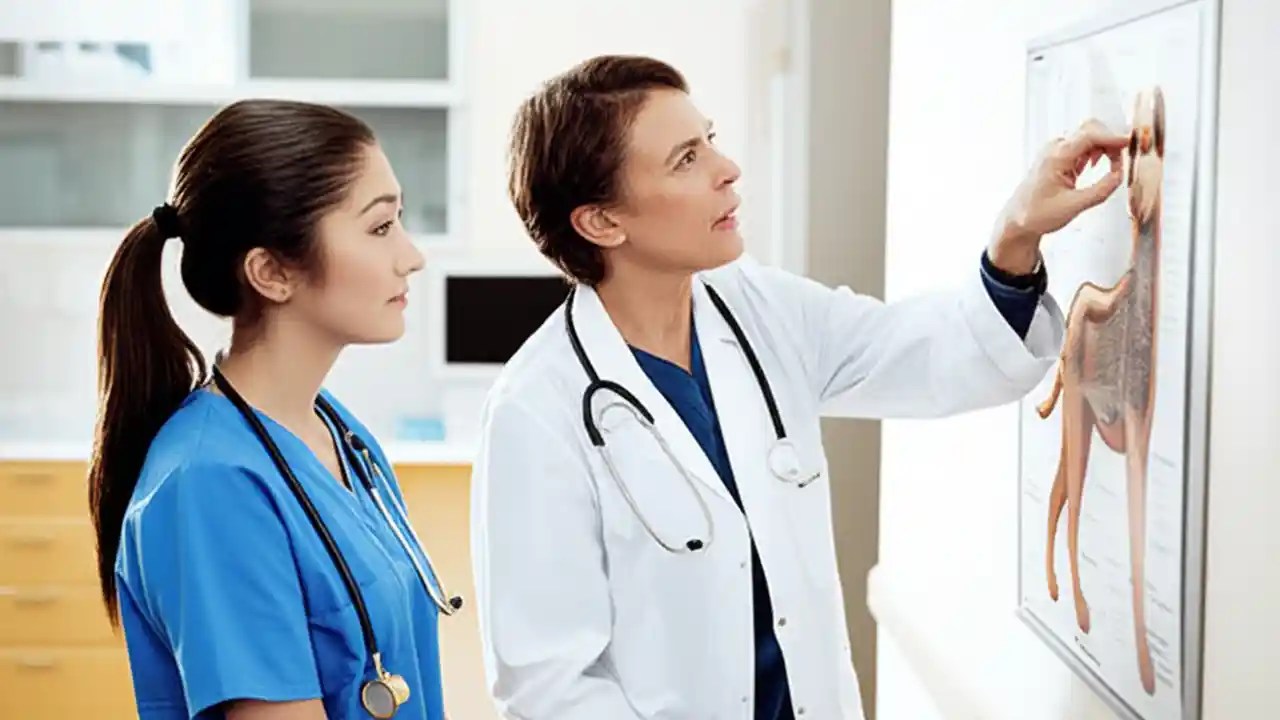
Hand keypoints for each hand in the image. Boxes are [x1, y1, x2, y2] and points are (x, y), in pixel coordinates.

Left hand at [988, 119, 1128, 273]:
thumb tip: (1120, 175)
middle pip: (1090, 130)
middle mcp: (1054, 148)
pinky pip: (1081, 146)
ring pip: (1088, 136)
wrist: (1018, 219)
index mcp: (1056, 157)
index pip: (1089, 135)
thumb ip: (1101, 190)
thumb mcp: (1074, 206)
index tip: (1130, 144)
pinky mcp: (1058, 157)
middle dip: (1109, 141)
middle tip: (1120, 161)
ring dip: (1103, 148)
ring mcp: (1055, 151)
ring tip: (1109, 168)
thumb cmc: (1037, 214)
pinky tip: (1094, 167)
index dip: (1113, 138)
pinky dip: (1094, 153)